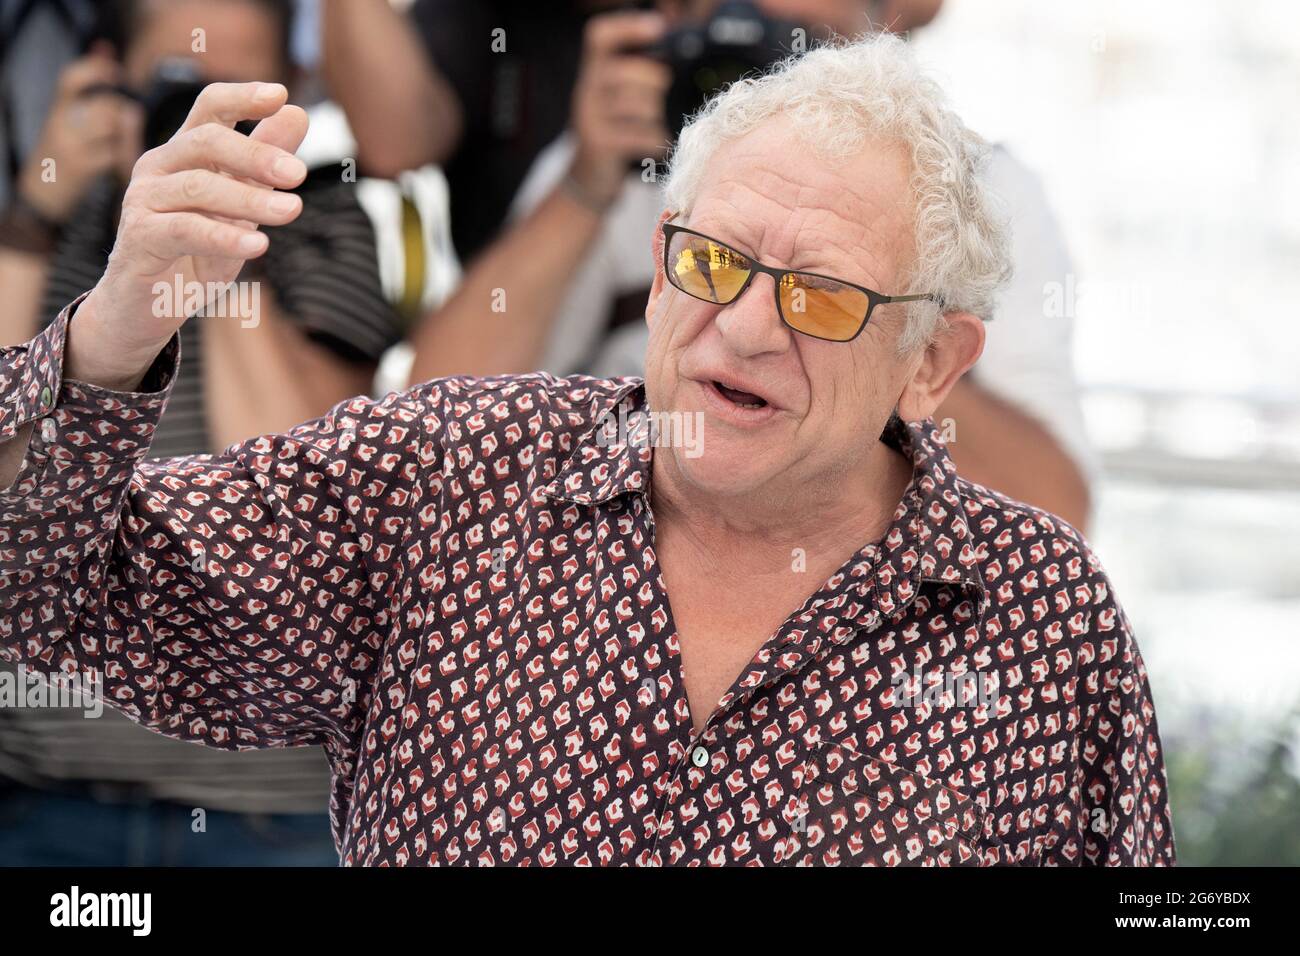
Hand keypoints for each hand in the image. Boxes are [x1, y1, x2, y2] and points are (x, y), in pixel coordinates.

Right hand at [16, 44, 139, 222]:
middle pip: (104, 105)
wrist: (39, 203)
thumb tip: (106, 55)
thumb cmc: (61, 165)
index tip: (116, 71)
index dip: (95, 69)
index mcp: (58, 114)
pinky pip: (115, 154)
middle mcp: (61, 126)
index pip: (71, 80)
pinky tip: (126, 167)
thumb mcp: (66, 132)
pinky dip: (125, 158)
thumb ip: (90, 105)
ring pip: (112, 127)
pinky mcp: (82, 167)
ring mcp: (70, 146)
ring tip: (128, 147)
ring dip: (128, 136)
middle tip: (133, 124)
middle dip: (125, 114)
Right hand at [69, 82, 307, 389]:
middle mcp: (158, 167)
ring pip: (199, 188)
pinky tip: (257, 246)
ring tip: (292, 212)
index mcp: (184, 153)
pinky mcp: (139, 237)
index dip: (242, 97)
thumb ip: (263, 165)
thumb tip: (297, 114)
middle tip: (299, 175)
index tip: (280, 94)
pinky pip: (185, 230)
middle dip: (256, 155)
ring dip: (250, 201)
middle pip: (206, 142)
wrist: (146, 307)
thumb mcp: (239, 208)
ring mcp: (143, 200)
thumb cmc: (195, 253)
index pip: (209, 108)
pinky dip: (224, 238)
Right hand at [567, 11, 670, 207]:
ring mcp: (590, 118)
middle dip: (653, 81)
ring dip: (656, 115)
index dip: (627, 27)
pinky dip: (655, 140)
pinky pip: (638, 135)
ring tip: (658, 125)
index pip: (599, 37)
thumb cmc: (614, 136)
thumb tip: (673, 63)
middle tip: (662, 94)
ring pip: (636, 104)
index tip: (657, 28)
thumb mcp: (615, 102)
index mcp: (592, 74)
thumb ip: (635, 80)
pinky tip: (658, 145)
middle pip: (625, 71)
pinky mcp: (599, 144)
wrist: (588, 180)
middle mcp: (586, 91)